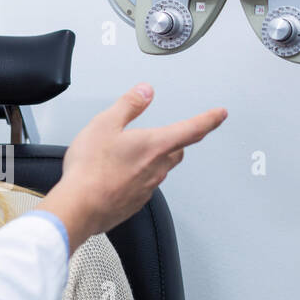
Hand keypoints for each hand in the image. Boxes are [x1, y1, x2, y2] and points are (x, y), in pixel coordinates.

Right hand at [40, 84, 225, 253]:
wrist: (79, 207)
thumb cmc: (90, 169)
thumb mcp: (105, 124)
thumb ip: (128, 105)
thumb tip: (145, 91)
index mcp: (154, 145)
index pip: (192, 129)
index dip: (209, 120)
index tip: (220, 114)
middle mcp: (156, 168)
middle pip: (177, 151)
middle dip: (176, 142)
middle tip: (168, 135)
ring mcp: (147, 188)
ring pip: (159, 170)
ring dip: (152, 160)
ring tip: (131, 155)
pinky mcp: (134, 203)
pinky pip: (143, 187)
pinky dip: (136, 178)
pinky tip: (118, 176)